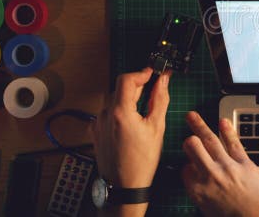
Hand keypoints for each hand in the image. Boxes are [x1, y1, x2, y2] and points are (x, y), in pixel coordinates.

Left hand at [91, 68, 170, 188]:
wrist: (125, 185)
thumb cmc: (142, 160)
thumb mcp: (157, 127)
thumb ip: (159, 100)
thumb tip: (163, 81)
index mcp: (120, 111)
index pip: (127, 79)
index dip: (142, 73)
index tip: (153, 73)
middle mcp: (104, 115)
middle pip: (119, 88)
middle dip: (137, 86)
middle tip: (153, 90)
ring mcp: (97, 124)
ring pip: (112, 101)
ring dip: (127, 99)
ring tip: (142, 110)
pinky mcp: (95, 132)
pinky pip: (106, 114)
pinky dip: (118, 112)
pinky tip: (130, 123)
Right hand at [181, 111, 258, 216]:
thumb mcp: (211, 212)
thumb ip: (203, 196)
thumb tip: (201, 187)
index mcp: (199, 192)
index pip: (184, 170)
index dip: (187, 166)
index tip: (190, 164)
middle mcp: (210, 176)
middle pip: (192, 148)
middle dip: (189, 141)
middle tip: (188, 137)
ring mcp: (228, 167)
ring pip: (210, 140)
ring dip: (199, 125)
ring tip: (192, 116)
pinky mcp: (245, 163)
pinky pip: (233, 142)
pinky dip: (228, 130)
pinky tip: (223, 121)